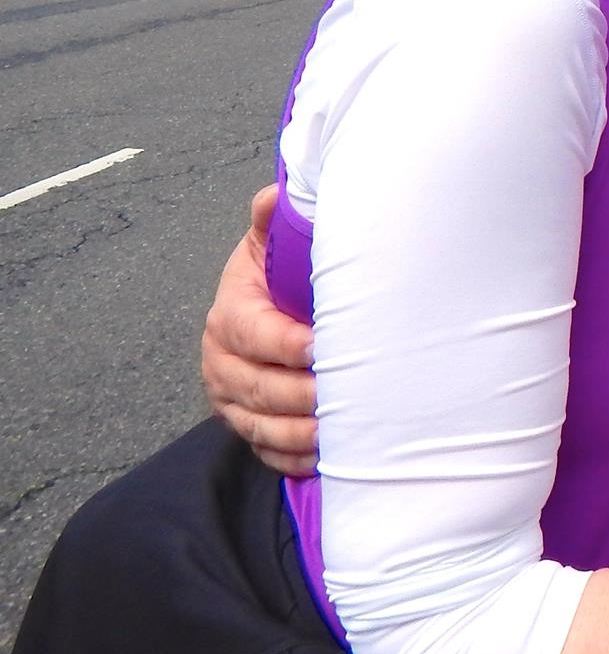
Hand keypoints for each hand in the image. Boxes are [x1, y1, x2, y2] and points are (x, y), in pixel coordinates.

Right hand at [200, 185, 317, 475]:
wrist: (264, 305)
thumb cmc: (278, 272)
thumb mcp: (271, 243)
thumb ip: (272, 220)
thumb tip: (274, 194)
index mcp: (230, 314)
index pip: (253, 334)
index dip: (286, 343)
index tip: (322, 347)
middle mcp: (221, 361)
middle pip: (256, 386)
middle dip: (299, 394)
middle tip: (341, 395)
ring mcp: (230, 398)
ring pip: (259, 425)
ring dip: (298, 432)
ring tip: (337, 431)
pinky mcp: (245, 425)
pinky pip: (264, 451)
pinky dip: (293, 459)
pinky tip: (326, 458)